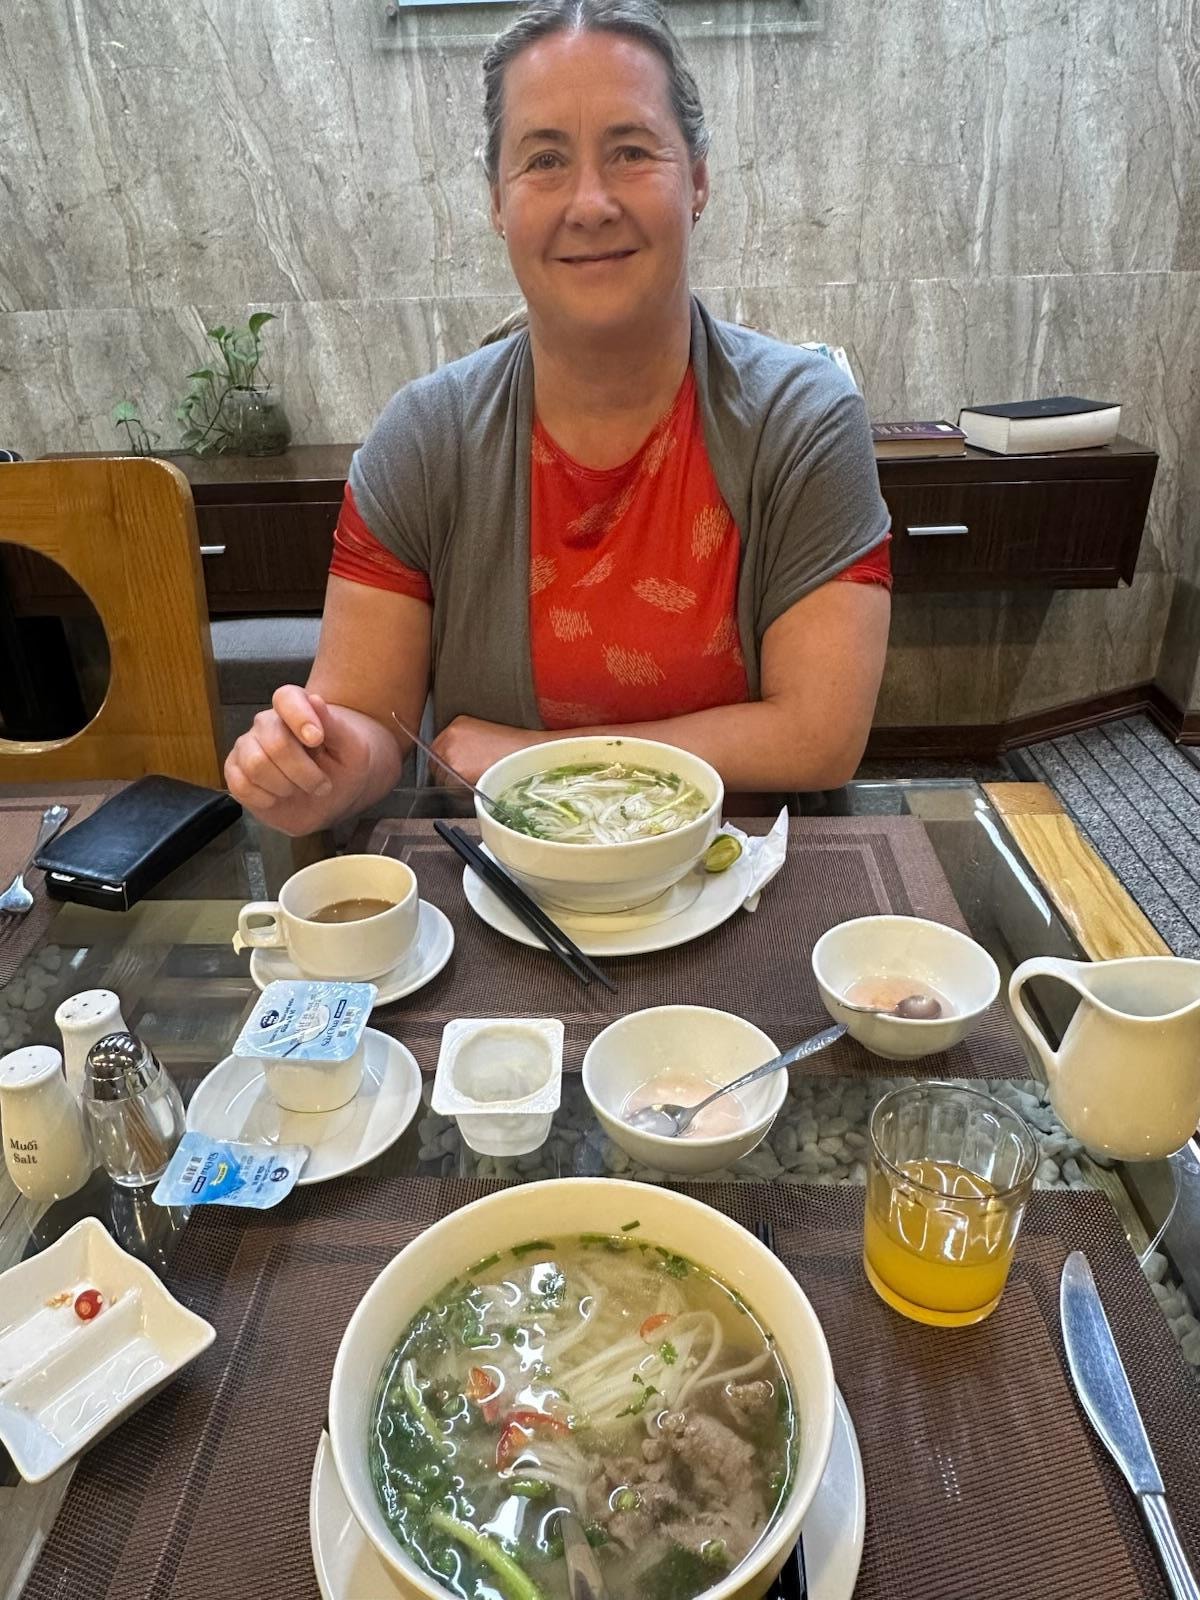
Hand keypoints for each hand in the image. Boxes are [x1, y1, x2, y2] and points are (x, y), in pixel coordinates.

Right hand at [224, 686, 373, 834]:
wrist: (333, 793)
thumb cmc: (344, 765)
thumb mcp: (354, 748)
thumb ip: (336, 726)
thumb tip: (316, 700)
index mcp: (296, 708)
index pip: (286, 698)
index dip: (300, 718)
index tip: (317, 740)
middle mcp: (267, 723)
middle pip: (276, 743)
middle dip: (304, 772)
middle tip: (322, 785)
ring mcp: (247, 746)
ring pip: (256, 765)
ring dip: (285, 786)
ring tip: (299, 789)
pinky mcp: (235, 771)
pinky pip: (239, 785)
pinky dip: (264, 799)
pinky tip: (279, 798)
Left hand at [427, 716, 547, 786]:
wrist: (526, 753)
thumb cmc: (512, 748)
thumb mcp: (485, 736)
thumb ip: (466, 745)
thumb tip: (457, 761)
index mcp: (457, 725)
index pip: (438, 749)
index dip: (446, 763)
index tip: (454, 770)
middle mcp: (450, 736)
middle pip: (436, 763)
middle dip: (448, 774)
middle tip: (466, 780)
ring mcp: (450, 752)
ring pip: (441, 777)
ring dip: (453, 784)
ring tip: (474, 782)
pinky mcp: (456, 768)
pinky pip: (450, 787)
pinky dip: (460, 791)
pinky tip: (476, 784)